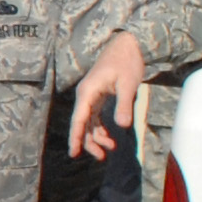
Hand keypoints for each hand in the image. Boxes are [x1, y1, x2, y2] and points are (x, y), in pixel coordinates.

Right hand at [66, 32, 144, 159]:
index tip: (73, 153)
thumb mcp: (128, 84)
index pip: (79, 119)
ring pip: (89, 122)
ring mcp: (91, 95)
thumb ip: (124, 105)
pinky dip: (101, 127)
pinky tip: (109, 136)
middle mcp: (85, 95)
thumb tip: (123, 126)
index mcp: (88, 92)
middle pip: (82, 123)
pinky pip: (95, 116)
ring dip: (97, 136)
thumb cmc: (127, 61)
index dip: (76, 136)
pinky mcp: (98, 96)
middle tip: (102, 157)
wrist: (129, 45)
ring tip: (111, 148)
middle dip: (89, 141)